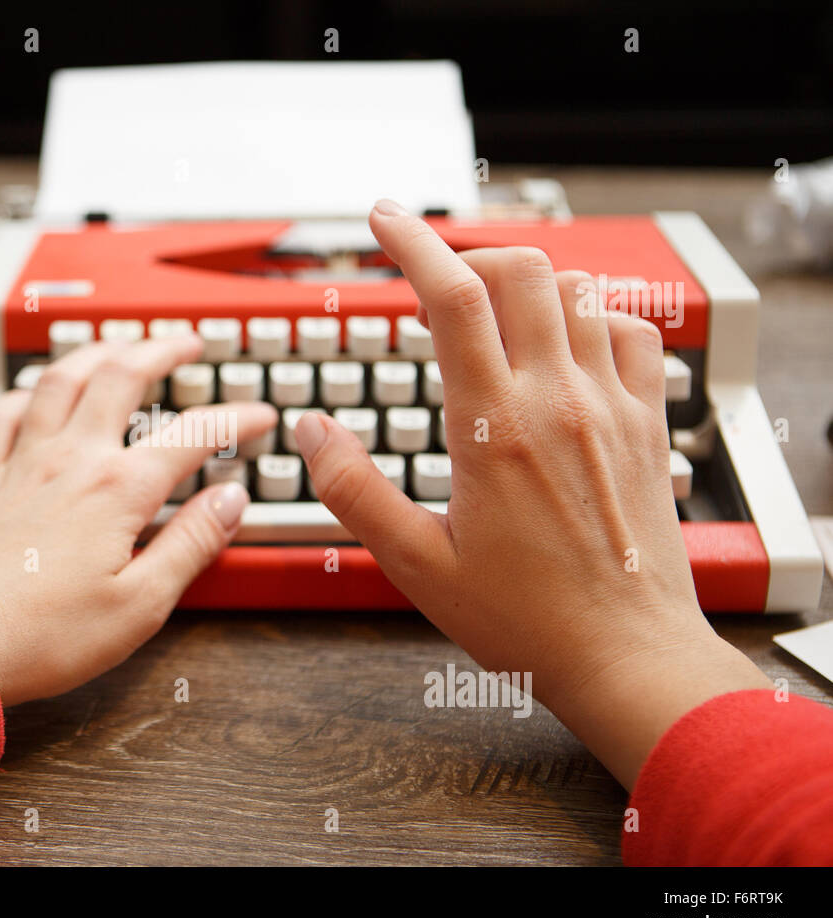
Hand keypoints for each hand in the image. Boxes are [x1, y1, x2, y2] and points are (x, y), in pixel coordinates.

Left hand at [0, 335, 276, 705]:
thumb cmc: (42, 637)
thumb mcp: (141, 605)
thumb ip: (191, 544)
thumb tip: (231, 501)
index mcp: (117, 490)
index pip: (194, 434)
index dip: (236, 417)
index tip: (261, 415)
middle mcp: (68, 461)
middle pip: (120, 377)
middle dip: (160, 350)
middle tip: (186, 343)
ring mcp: (18, 466)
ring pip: (58, 381)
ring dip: (93, 353)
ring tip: (115, 347)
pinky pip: (1, 415)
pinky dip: (24, 394)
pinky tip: (32, 395)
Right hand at [295, 199, 769, 787]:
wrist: (627, 656)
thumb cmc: (526, 619)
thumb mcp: (415, 565)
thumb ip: (354, 492)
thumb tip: (313, 431)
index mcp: (493, 429)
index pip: (452, 296)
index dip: (413, 242)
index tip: (387, 220)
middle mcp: (557, 402)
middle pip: (518, 270)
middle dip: (466, 252)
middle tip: (435, 274)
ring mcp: (610, 407)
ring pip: (576, 290)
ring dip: (527, 280)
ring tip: (492, 306)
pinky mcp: (645, 424)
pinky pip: (631, 330)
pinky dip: (593, 313)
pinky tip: (566, 339)